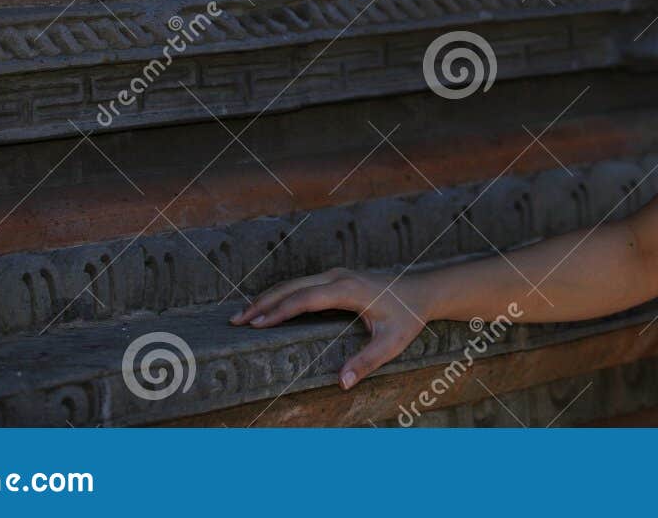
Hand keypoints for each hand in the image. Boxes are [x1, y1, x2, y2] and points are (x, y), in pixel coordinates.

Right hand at [229, 267, 429, 389]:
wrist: (421, 292)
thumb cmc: (407, 317)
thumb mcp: (392, 343)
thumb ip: (367, 362)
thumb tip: (342, 383)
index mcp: (348, 290)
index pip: (305, 298)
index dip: (279, 311)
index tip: (256, 324)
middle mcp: (338, 277)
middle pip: (292, 287)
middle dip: (262, 303)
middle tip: (235, 321)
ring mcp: (335, 275)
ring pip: (294, 283)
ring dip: (267, 298)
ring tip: (242, 316)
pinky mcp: (335, 278)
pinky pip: (301, 285)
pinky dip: (280, 295)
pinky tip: (266, 307)